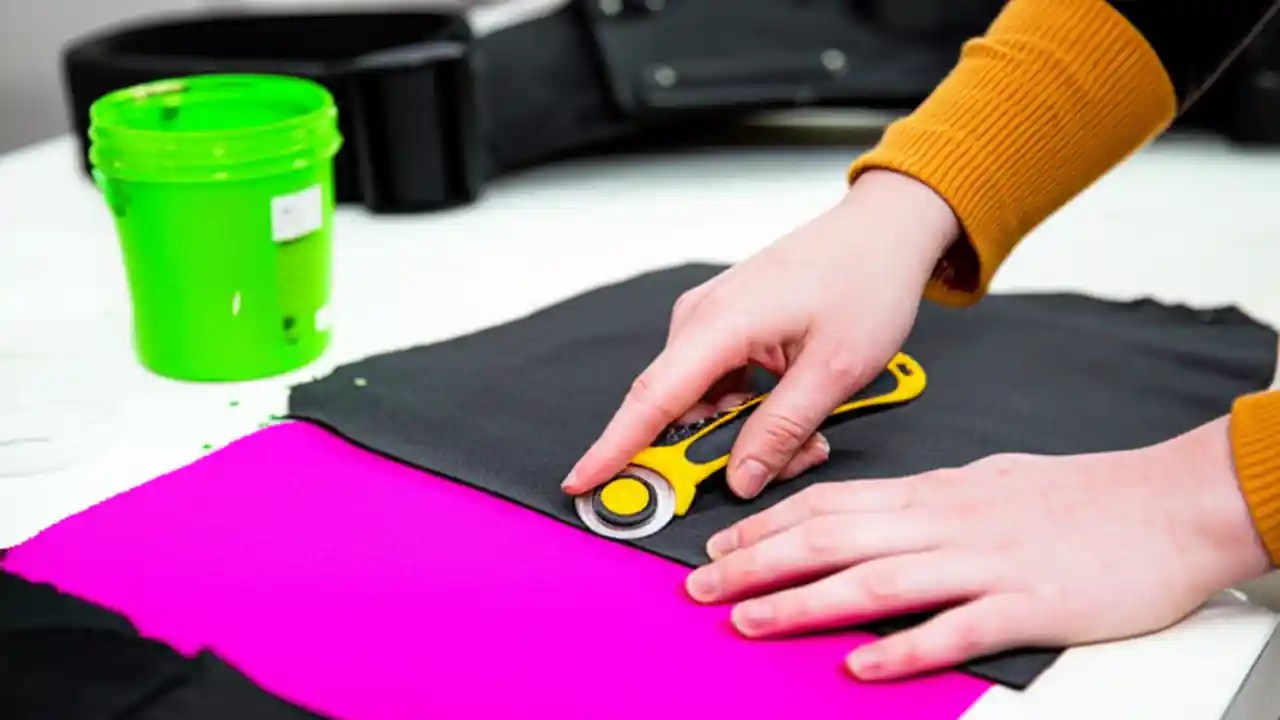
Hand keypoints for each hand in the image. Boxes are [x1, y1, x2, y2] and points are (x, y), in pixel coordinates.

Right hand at [562, 170, 959, 497]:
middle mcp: (701, 319)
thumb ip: (781, 429)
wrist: (884, 230)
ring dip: (746, 432)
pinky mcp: (728, 326)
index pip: (651, 399)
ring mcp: (711, 321)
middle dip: (719, 452)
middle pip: (677, 410)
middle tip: (793, 458)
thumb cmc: (865, 281)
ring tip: (812, 432)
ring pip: (705, 404)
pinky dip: (752, 410)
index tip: (582, 482)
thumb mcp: (835, 369)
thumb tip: (738, 479)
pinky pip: (721, 386)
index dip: (614, 447)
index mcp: (719, 323)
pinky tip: (797, 408)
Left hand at [685, 416, 1273, 680]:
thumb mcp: (990, 482)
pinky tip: (861, 665)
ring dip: (804, 603)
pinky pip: (953, 628)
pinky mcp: (1026, 606)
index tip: (720, 546)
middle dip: (757, 563)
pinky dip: (902, 648)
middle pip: (832, 539)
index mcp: (935, 494)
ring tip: (750, 621)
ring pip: (875, 581)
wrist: (1168, 505)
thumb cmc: (1082, 498)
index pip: (830, 504)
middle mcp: (946, 524)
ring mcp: (983, 564)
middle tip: (702, 586)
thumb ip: (932, 501)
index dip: (767, 526)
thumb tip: (885, 514)